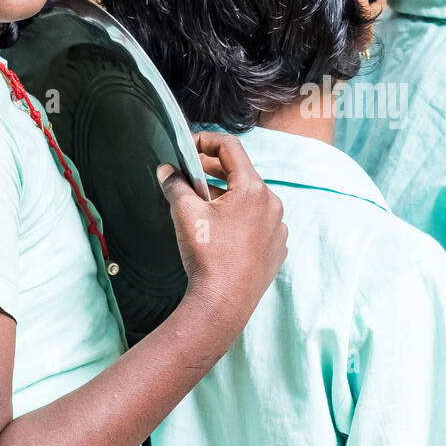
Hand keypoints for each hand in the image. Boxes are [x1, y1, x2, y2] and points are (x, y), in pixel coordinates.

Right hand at [158, 130, 286, 336]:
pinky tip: (220, 232)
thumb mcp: (185, 213)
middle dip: (213, 171)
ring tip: (200, 205)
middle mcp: (273, 205)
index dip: (206, 141)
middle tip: (189, 174)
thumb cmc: (207, 257)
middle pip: (241, 175)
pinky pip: (258, 224)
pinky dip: (239, 220)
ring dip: (226, 197)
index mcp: (254, 189)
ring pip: (250, 201)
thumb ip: (175, 184)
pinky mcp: (277, 249)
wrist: (223, 304)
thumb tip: (167, 171)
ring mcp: (278, 229)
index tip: (188, 148)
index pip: (231, 148)